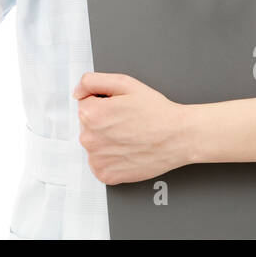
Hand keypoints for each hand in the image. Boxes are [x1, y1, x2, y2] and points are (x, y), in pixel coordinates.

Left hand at [72, 72, 193, 184]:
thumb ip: (92, 81)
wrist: (178, 137)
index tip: (120, 108)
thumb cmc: (155, 111)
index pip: (85, 104)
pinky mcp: (106, 175)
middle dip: (104, 122)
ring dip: (107, 141)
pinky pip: (100, 164)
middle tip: (127, 122)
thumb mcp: (124, 83)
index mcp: (90, 114)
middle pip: (88, 125)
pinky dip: (111, 159)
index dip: (104, 103)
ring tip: (129, 136)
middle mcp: (89, 139)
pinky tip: (127, 150)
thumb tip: (77, 92)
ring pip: (95, 144)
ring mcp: (97, 160)